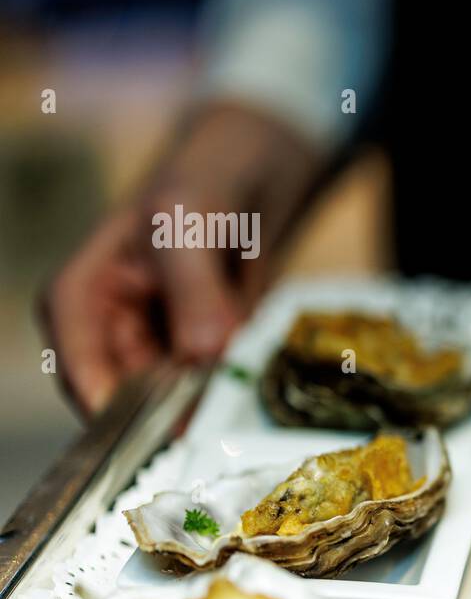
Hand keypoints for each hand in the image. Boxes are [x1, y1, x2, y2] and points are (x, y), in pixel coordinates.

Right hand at [40, 104, 321, 415]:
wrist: (261, 160)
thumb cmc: (204, 174)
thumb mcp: (190, 219)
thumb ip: (194, 290)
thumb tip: (203, 357)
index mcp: (79, 301)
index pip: (84, 379)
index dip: (122, 416)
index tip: (168, 438)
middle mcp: (113, 331)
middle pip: (138, 400)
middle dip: (183, 411)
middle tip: (225, 423)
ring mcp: (163, 342)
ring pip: (185, 399)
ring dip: (219, 399)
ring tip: (248, 386)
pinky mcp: (209, 348)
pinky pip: (223, 382)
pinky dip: (243, 381)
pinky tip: (263, 371)